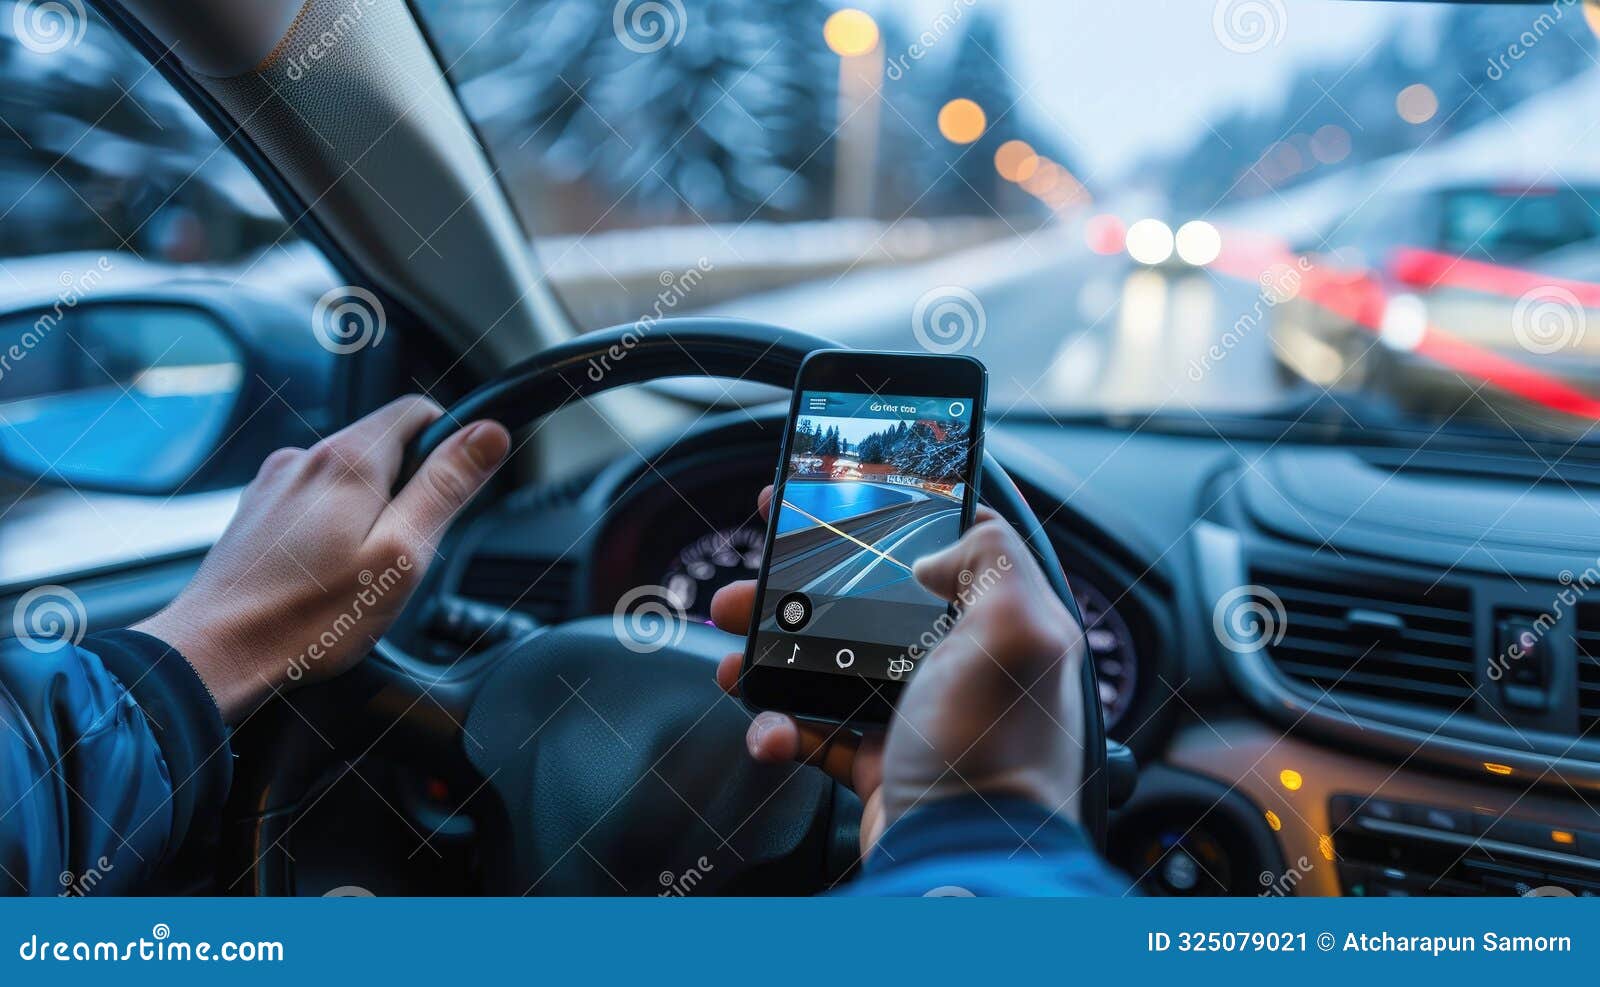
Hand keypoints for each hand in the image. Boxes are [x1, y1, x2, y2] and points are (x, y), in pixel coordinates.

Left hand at [135, 395, 509, 722]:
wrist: (213, 655)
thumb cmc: (307, 619)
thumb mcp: (401, 555)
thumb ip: (446, 488)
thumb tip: (488, 433)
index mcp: (349, 461)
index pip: (419, 410)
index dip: (450, 444)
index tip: (453, 491)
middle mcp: (306, 458)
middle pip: (384, 445)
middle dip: (409, 489)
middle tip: (405, 552)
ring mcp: (275, 484)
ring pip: (348, 476)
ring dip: (369, 511)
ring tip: (361, 572)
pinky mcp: (257, 512)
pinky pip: (314, 501)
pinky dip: (333, 526)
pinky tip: (324, 575)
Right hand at [709, 487, 1085, 854]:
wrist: (961, 868)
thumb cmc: (994, 755)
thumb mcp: (1014, 634)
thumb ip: (994, 561)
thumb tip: (942, 550)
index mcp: (1002, 625)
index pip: (945, 546)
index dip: (882, 517)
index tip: (819, 500)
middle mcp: (966, 667)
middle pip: (870, 604)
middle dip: (799, 590)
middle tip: (750, 584)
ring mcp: (921, 719)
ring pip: (834, 665)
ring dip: (774, 656)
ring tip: (732, 655)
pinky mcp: (884, 766)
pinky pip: (820, 734)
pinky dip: (783, 730)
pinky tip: (769, 730)